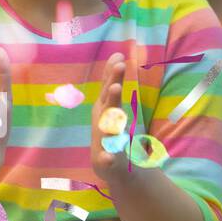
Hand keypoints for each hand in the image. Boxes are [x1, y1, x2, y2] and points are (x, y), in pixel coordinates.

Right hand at [90, 53, 130, 182]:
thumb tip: (118, 54)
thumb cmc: (110, 130)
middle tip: (117, 77)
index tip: (119, 58)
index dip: (112, 74)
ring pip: (107, 129)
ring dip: (110, 121)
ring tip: (117, 114)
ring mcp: (102, 140)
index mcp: (104, 108)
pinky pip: (106, 159)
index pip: (108, 88)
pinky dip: (107, 157)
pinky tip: (110, 157)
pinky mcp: (104, 159)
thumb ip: (112, 82)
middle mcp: (102, 121)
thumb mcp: (110, 104)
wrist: (109, 166)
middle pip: (108, 104)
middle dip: (112, 92)